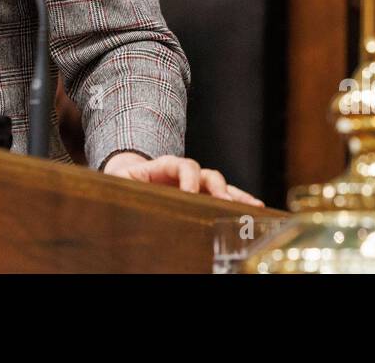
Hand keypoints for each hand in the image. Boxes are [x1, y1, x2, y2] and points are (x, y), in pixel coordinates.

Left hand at [103, 152, 263, 205]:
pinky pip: (222, 197)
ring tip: (253, 207)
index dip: (187, 177)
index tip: (189, 193)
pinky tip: (255, 209)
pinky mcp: (200, 195)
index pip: (180, 165)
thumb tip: (120, 196)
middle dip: (217, 188)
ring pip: (219, 185)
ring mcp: (194, 183)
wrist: (127, 177)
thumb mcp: (119, 183)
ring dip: (235, 196)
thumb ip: (123, 187)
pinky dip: (238, 201)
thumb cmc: (123, 182)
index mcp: (162, 167)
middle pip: (205, 174)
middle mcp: (183, 173)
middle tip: (223, 202)